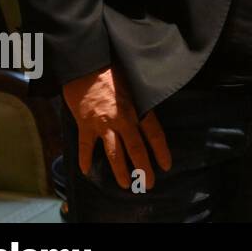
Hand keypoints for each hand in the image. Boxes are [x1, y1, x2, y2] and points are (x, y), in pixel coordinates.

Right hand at [62, 66, 170, 189]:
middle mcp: (123, 119)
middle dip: (143, 168)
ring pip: (114, 153)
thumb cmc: (114, 72)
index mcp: (138, 109)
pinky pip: (86, 146)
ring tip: (125, 185)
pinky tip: (86, 171)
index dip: (161, 151)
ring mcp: (103, 124)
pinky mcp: (85, 125)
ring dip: (120, 171)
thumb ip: (142, 103)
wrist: (88, 66)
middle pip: (136, 148)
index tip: (166, 165)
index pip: (154, 134)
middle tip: (148, 184)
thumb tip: (149, 117)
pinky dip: (85, 159)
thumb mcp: (135, 86)